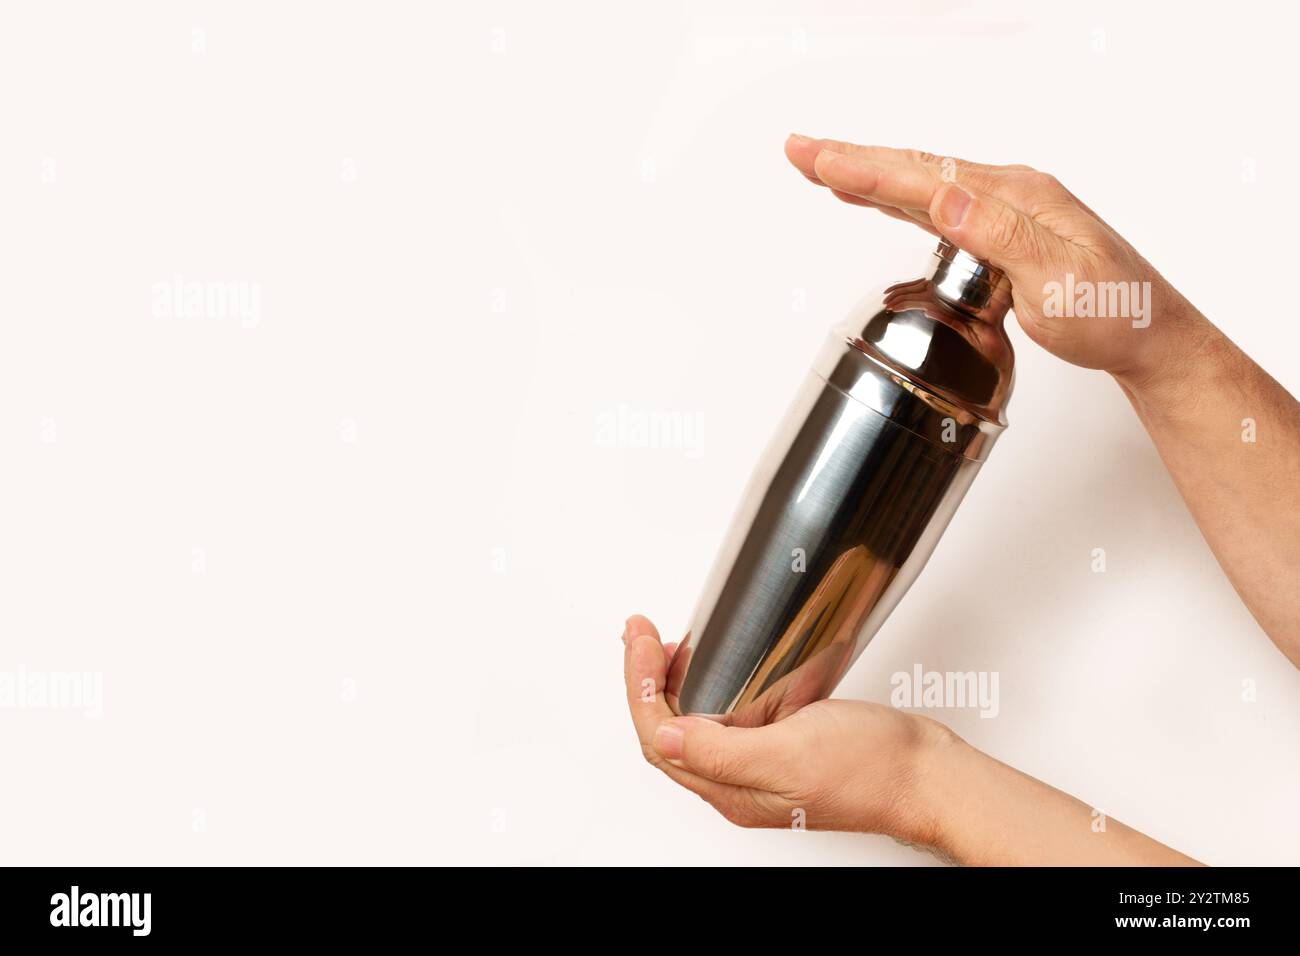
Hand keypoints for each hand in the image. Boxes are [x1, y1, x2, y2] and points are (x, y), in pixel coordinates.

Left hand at [622, 614, 947, 838]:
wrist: (928, 773)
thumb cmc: (872, 771)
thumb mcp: (790, 756)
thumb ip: (722, 752)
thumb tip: (665, 738)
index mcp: (732, 790)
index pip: (660, 738)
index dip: (641, 686)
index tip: (638, 638)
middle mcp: (739, 779)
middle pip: (670, 728)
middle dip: (646, 678)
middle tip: (639, 631)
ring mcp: (761, 759)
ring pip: (697, 720)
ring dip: (673, 680)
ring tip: (661, 642)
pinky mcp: (783, 739)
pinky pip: (731, 713)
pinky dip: (713, 682)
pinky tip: (716, 659)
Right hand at [784, 134, 1217, 392]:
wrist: (1151, 337)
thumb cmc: (1114, 313)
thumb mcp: (1059, 280)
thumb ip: (1001, 237)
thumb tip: (946, 198)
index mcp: (1018, 199)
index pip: (927, 179)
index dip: (867, 170)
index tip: (820, 159)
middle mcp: (1009, 196)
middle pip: (917, 171)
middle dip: (853, 160)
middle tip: (800, 150)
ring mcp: (1006, 214)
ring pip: (923, 188)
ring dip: (869, 177)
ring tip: (822, 166)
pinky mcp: (1004, 237)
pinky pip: (938, 211)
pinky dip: (898, 201)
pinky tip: (878, 200)